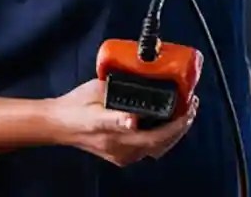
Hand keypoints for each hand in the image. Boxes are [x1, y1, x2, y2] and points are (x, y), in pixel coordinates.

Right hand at [46, 78, 197, 166]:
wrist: (58, 124)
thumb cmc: (76, 104)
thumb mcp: (96, 93)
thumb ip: (117, 97)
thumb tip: (139, 99)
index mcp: (114, 132)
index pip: (154, 135)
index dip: (175, 124)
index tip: (188, 110)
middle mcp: (120, 148)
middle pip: (161, 143)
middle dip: (181, 125)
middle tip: (193, 104)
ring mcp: (121, 155)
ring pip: (158, 148)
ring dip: (175, 132)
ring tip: (186, 112)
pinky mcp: (120, 156)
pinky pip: (149, 149)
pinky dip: (163, 137)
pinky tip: (170, 122)